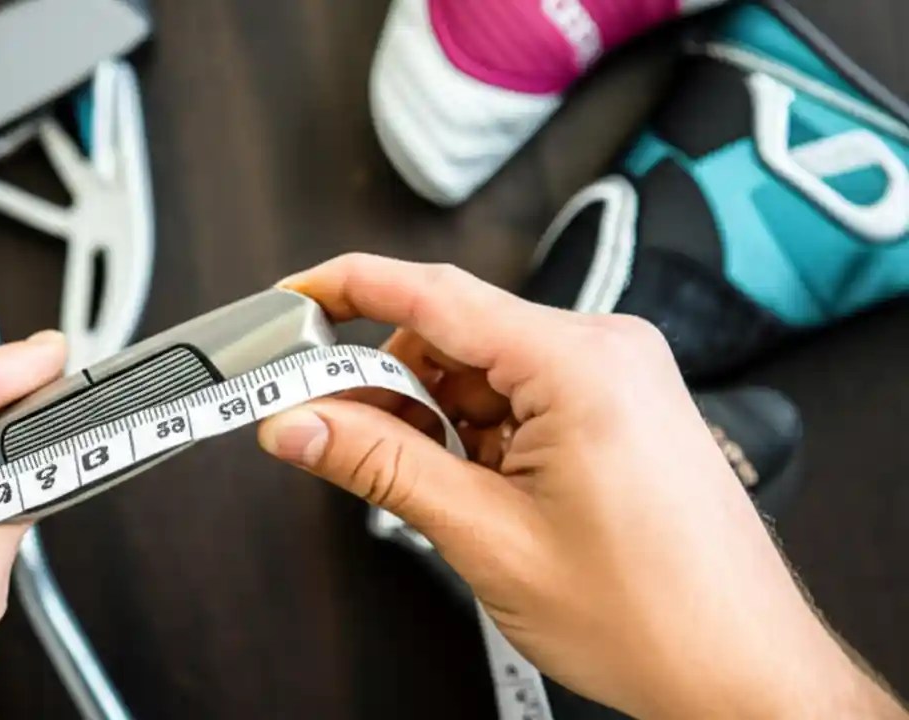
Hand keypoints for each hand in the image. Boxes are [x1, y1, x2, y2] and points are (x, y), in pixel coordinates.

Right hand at [258, 254, 905, 718]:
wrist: (741, 670)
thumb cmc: (653, 615)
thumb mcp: (488, 537)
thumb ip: (382, 467)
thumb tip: (301, 424)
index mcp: (580, 364)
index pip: (435, 294)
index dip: (350, 288)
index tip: (294, 296)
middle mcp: (605, 352)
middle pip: (453, 333)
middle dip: (390, 383)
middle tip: (339, 433)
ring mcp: (616, 378)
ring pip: (482, 368)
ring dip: (437, 418)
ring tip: (435, 490)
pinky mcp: (617, 406)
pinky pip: (519, 392)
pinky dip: (477, 431)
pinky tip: (473, 487)